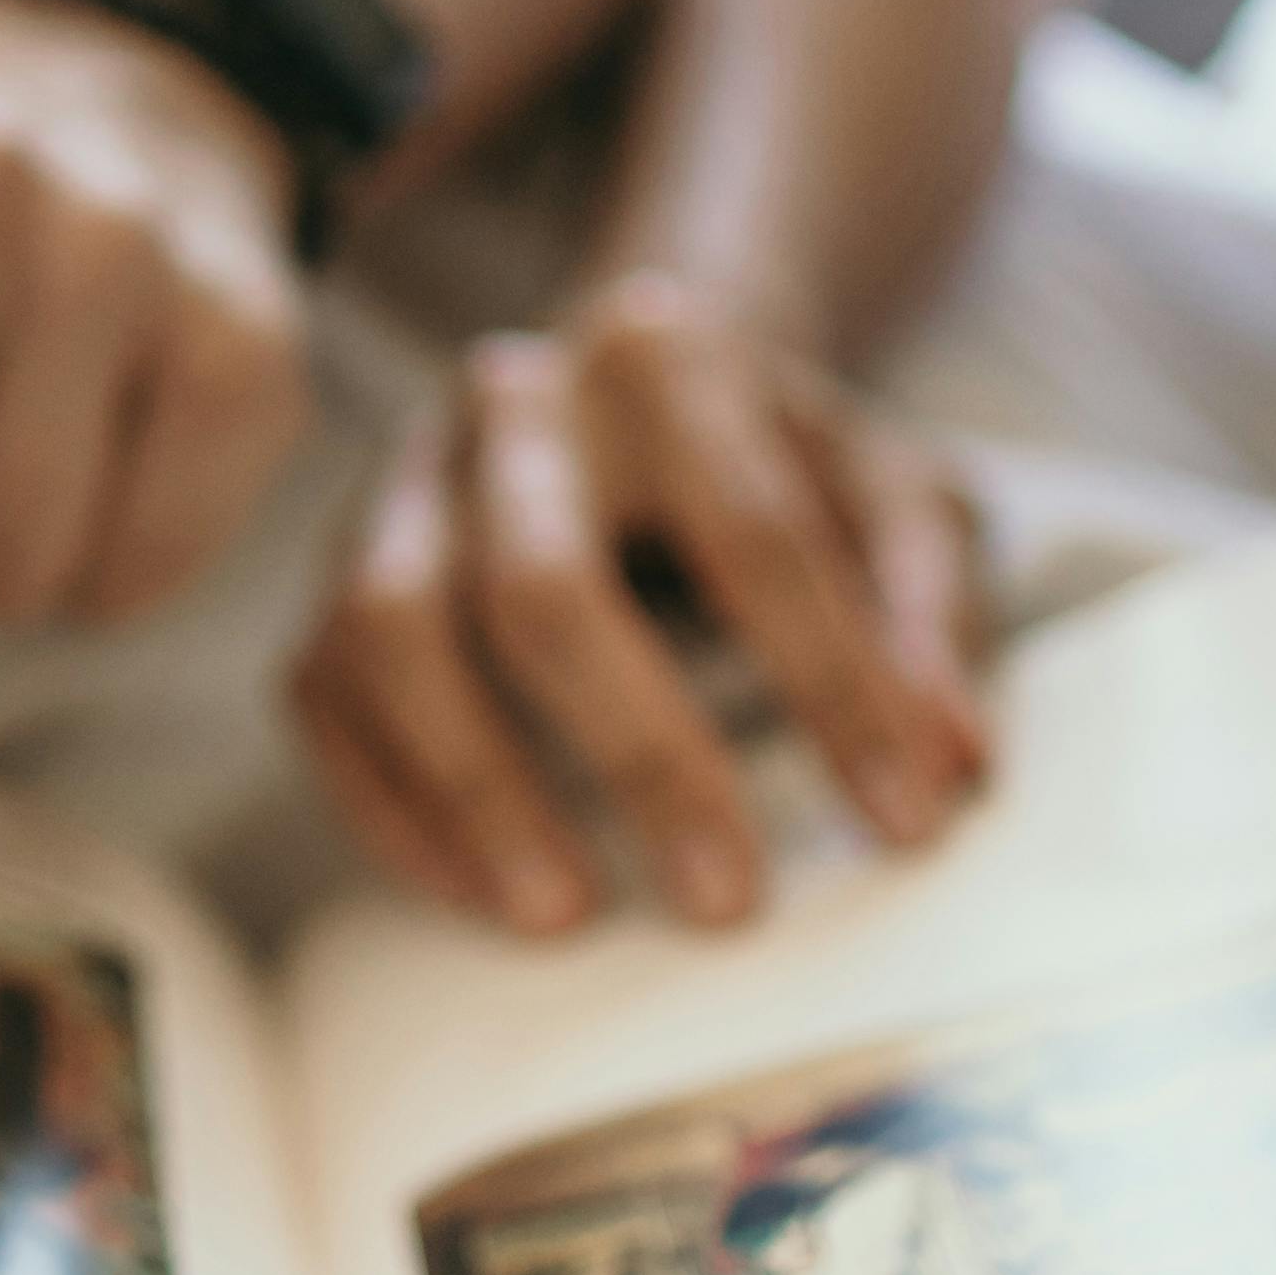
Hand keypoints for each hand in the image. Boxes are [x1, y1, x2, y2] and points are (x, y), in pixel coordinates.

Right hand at [293, 271, 989, 933]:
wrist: (638, 378)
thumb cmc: (779, 462)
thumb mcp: (894, 494)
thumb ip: (928, 608)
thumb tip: (952, 762)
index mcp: (669, 359)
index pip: (757, 533)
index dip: (838, 684)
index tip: (904, 822)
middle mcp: (517, 404)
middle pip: (544, 585)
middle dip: (638, 754)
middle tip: (725, 902)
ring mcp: (407, 481)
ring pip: (392, 631)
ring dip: (474, 788)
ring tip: (564, 915)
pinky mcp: (337, 563)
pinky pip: (323, 685)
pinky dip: (388, 801)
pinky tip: (473, 891)